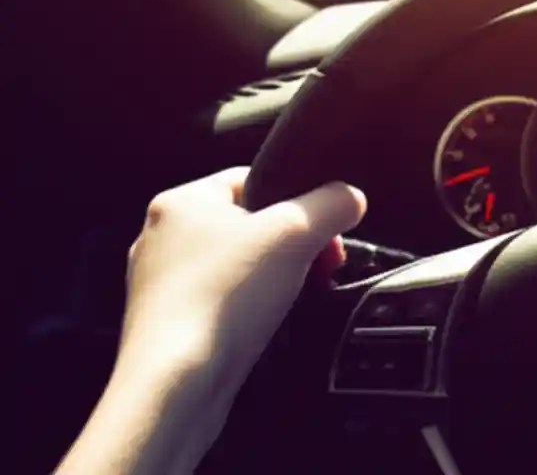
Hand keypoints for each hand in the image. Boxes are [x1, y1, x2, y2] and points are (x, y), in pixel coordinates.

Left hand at [120, 167, 365, 392]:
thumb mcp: (296, 233)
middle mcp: (160, 236)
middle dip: (291, 246)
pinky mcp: (164, 323)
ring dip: (272, 278)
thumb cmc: (223, 300)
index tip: (326, 234)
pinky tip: (262, 325)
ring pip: (235, 265)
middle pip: (248, 225)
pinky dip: (246, 309)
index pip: (254, 180)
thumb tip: (350, 198)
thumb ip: (332, 204)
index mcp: (181, 201)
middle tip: (318, 268)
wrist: (176, 384)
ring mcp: (158, 283)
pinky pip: (219, 302)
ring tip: (294, 299)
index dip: (299, 202)